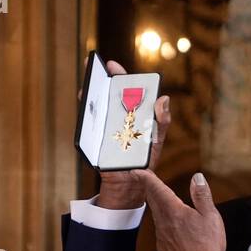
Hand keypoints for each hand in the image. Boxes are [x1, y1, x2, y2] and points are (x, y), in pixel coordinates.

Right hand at [81, 59, 169, 208]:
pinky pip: (88, 126)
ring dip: (90, 95)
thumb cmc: (144, 160)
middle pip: (107, 93)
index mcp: (132, 114)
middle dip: (101, 79)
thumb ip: (162, 121)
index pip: (126, 90)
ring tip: (88, 87)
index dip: (119, 76)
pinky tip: (85, 108)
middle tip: (98, 69)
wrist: (130, 184)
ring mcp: (104, 127)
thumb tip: (164, 99)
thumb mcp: (156, 139)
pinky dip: (86, 116)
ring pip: (95, 107)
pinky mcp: (95, 139)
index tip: (113, 67)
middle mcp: (117, 117)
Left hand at [133, 169, 227, 250]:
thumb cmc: (209, 244)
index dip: (146, 178)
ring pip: (156, 216)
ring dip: (157, 205)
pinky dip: (163, 222)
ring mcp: (162, 236)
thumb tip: (196, 178)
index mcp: (174, 211)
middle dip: (149, 188)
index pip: (156, 189)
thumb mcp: (211, 216)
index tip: (137, 171)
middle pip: (153, 201)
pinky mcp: (163, 248)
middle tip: (146, 179)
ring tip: (160, 198)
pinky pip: (160, 230)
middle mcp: (163, 222)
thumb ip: (202, 195)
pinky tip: (171, 224)